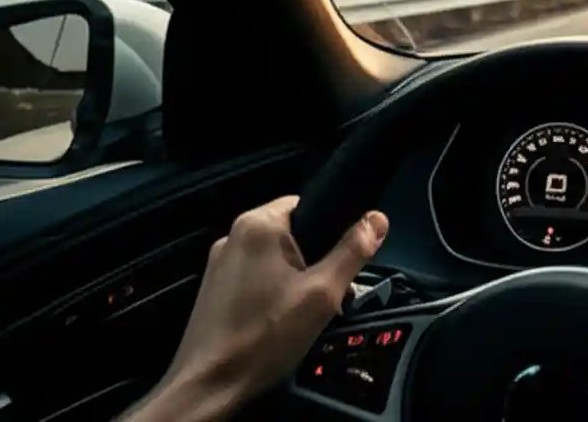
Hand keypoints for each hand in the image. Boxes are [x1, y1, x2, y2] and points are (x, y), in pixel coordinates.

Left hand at [120, 196, 387, 421]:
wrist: (210, 384)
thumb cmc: (265, 335)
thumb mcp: (322, 294)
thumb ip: (352, 252)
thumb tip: (377, 219)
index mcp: (258, 224)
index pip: (308, 203)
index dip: (332, 228)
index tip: (342, 260)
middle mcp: (233, 235)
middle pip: (291, 233)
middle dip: (315, 259)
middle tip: (327, 293)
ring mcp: (219, 263)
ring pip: (273, 258)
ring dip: (294, 278)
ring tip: (304, 311)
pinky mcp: (214, 288)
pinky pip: (255, 276)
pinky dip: (272, 291)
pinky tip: (278, 320)